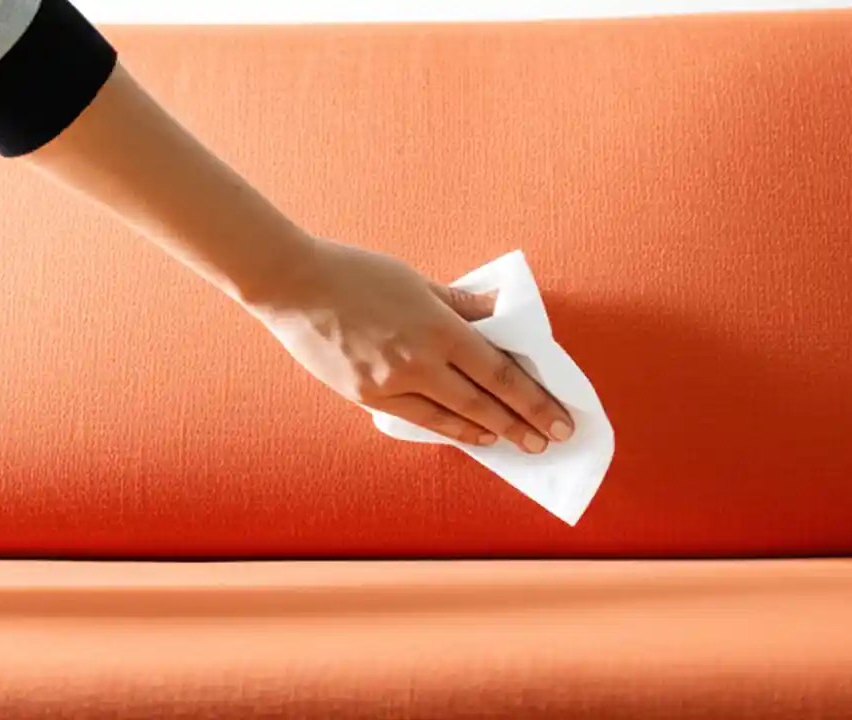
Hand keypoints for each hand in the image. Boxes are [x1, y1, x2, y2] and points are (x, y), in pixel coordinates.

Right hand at [246, 236, 573, 451]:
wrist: (292, 286)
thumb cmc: (357, 273)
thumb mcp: (418, 282)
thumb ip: (463, 304)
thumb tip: (502, 310)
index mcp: (438, 327)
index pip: (500, 373)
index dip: (534, 400)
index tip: (559, 418)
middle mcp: (420, 361)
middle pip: (484, 401)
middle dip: (522, 424)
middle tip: (550, 441)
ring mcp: (391, 383)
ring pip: (452, 417)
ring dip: (490, 431)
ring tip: (516, 443)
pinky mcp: (366, 396)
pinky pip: (418, 418)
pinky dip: (449, 427)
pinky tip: (471, 433)